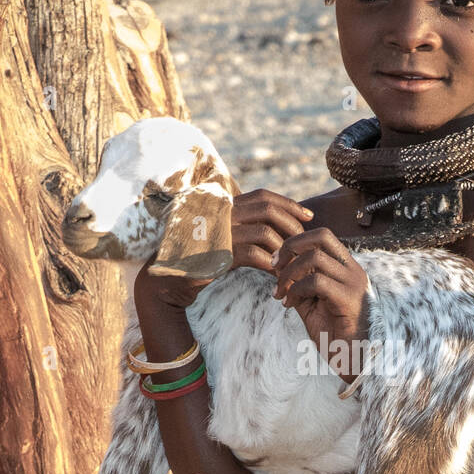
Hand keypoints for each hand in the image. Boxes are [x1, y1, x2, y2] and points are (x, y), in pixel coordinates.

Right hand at [133, 188, 315, 322]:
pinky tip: (276, 276)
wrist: (167, 278)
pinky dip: (271, 266)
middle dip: (293, 223)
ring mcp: (220, 231)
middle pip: (269, 209)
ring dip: (284, 250)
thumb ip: (241, 225)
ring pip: (266, 233)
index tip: (307, 216)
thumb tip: (274, 224)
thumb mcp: (220, 235)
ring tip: (291, 263)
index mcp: (224, 205)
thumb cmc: (197, 258)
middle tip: (305, 239)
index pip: (263, 195)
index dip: (289, 204)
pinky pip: (256, 256)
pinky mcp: (219, 253)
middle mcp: (222, 213)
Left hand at [272, 226, 373, 383]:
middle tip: (274, 268)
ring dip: (289, 274)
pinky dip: (296, 290)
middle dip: (291, 247)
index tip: (276, 262)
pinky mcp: (349, 299)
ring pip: (314, 258)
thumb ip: (297, 283)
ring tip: (280, 294)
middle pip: (320, 236)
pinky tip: (289, 305)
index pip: (322, 236)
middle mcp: (353, 270)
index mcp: (346, 268)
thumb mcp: (311, 303)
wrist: (353, 361)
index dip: (295, 241)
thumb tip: (276, 266)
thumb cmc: (333, 335)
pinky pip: (316, 282)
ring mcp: (353, 283)